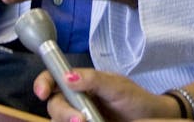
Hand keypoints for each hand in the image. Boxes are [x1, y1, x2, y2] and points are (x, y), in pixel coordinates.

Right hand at [33, 68, 178, 121]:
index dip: (43, 83)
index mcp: (82, 82)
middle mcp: (76, 99)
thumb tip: (68, 76)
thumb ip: (94, 80)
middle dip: (62, 111)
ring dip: (67, 121)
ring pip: (58, 119)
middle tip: (79, 119)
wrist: (150, 119)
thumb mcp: (117, 86)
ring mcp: (79, 116)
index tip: (42, 92)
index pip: (54, 78)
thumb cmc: (135, 99)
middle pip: (54, 103)